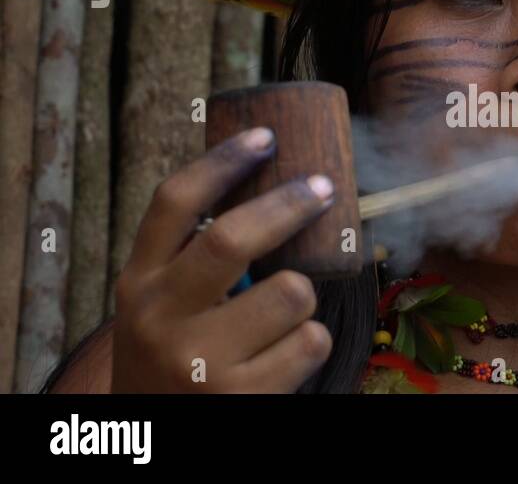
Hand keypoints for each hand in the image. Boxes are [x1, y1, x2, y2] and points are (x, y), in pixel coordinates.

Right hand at [111, 127, 334, 392]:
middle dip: (288, 204)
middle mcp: (160, 318)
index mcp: (139, 283)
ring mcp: (198, 362)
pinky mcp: (240, 398)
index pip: (172, 204)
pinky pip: (311, 341)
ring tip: (282, 319)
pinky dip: (311, 342)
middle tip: (323, 187)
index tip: (265, 137)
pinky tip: (285, 358)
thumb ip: (195, 262)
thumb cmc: (174, 357)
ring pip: (291, 292)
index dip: (222, 163)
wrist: (153, 437)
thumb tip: (277, 197)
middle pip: (231, 238)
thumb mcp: (162, 307)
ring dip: (304, 297)